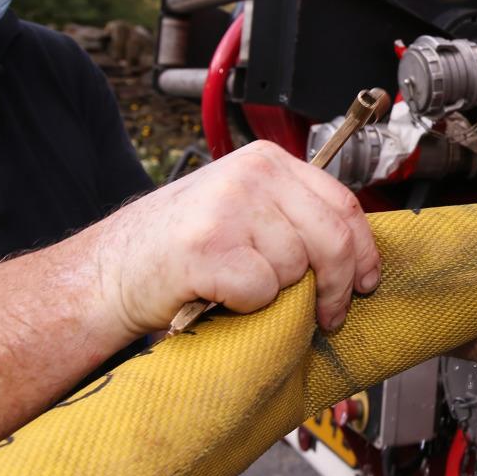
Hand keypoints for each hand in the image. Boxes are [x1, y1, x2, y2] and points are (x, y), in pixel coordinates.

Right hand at [92, 141, 379, 337]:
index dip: (364, 251)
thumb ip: (292, 215)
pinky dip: (245, 306)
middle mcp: (251, 175)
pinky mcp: (208, 247)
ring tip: (237, 287)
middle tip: (328, 315)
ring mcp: (228, 208)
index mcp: (266, 161)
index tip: (368, 281)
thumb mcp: (242, 209)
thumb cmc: (177, 248)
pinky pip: (262, 291)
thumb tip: (357, 251)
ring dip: (274, 294)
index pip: (343, 203)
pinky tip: (218, 293)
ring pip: (296, 269)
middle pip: (331, 239)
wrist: (109, 271)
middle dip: (338, 287)